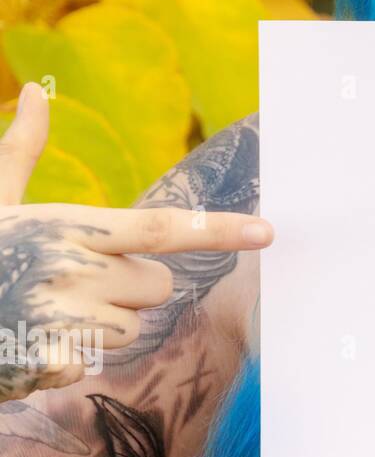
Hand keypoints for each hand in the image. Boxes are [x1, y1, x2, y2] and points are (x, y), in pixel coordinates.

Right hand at [0, 82, 275, 402]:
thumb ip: (23, 151)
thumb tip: (40, 93)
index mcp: (70, 226)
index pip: (161, 227)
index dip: (217, 229)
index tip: (267, 232)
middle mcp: (75, 269)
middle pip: (158, 284)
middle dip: (126, 287)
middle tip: (68, 281)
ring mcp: (65, 318)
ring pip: (130, 327)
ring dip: (95, 325)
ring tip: (41, 310)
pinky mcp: (53, 361)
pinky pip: (95, 362)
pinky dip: (66, 360)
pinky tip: (28, 342)